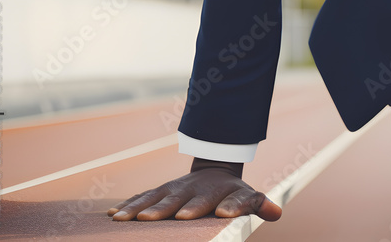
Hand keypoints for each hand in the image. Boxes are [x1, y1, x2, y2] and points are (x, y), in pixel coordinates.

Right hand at [107, 158, 282, 221]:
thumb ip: (259, 204)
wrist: (214, 171)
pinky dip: (127, 205)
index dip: (228, 207)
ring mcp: (175, 190)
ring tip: (127, 219)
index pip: (226, 201)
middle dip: (173, 208)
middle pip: (184, 200)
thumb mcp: (248, 196)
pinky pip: (141, 198)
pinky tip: (113, 215)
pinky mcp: (159, 193)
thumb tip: (276, 212)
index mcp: (221, 193)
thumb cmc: (231, 193)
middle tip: (163, 218)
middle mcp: (195, 190)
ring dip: (141, 208)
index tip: (223, 214)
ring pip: (156, 198)